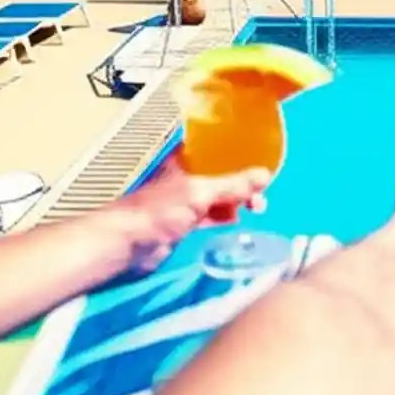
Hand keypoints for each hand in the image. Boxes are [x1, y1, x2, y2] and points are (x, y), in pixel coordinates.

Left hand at [84, 155, 270, 272]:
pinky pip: (212, 215)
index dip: (240, 154)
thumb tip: (267, 174)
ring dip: (237, 201)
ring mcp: (185, 201)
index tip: (264, 162)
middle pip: (222, 175)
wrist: (127, 244)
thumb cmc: (159, 211)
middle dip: (243, 182)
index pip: (219, 150)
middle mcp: (187, 177)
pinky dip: (226, 216)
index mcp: (187, 160)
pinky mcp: (184, 223)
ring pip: (219, 197)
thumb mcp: (200, 193)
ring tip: (257, 208)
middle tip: (261, 196)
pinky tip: (239, 220)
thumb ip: (233, 185)